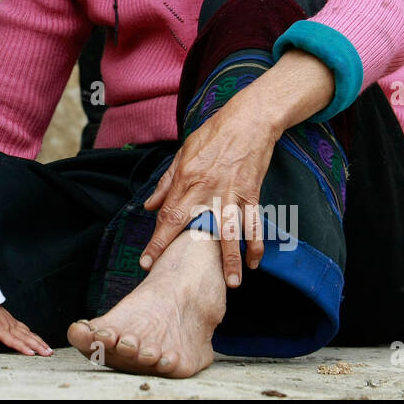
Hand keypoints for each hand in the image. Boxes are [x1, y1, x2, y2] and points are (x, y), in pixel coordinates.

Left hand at [0, 306, 52, 355]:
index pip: (12, 339)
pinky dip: (36, 337)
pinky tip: (42, 342)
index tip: (32, 353)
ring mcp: (14, 324)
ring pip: (29, 335)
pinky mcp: (15, 323)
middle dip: (38, 346)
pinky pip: (27, 331)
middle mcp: (10, 326)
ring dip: (40, 342)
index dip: (22, 346)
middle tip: (48, 354)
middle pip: (26, 338)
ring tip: (50, 351)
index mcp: (0, 327)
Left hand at [140, 94, 280, 288]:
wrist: (247, 121)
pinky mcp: (252, 193)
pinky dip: (256, 243)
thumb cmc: (212, 135)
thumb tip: (148, 206)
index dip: (157, 240)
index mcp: (187, 179)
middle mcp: (207, 189)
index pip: (168, 215)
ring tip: (231, 283)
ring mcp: (231, 193)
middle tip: (181, 279)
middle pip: (195, 227)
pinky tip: (254, 262)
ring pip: (230, 231)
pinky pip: (254, 223)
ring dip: (230, 258)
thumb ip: (165, 183)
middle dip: (186, 254)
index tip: (147, 261)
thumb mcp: (182, 154)